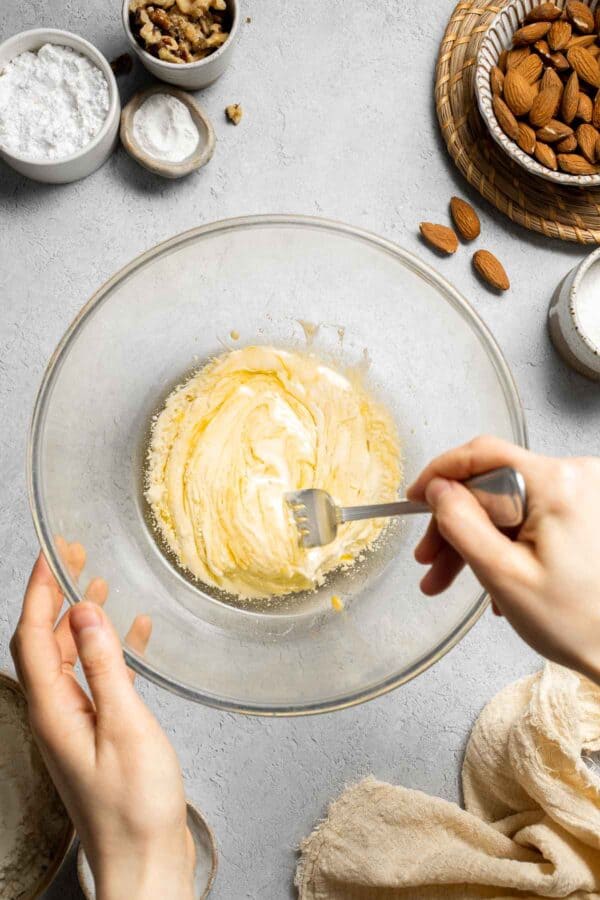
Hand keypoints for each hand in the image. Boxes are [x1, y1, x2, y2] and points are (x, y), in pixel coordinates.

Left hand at [10, 540, 194, 899]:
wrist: (145, 861)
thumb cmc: (135, 806)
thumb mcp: (125, 727)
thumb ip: (103, 667)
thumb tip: (86, 611)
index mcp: (53, 711)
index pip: (33, 637)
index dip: (39, 591)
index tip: (53, 553)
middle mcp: (56, 714)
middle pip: (45, 642)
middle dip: (56, 595)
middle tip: (77, 556)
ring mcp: (76, 725)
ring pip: (71, 658)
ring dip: (83, 619)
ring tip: (103, 582)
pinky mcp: (99, 734)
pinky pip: (97, 679)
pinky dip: (111, 650)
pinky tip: (135, 634)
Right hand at [408, 436, 599, 683]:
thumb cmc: (579, 623)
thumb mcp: (502, 575)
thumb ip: (461, 524)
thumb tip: (437, 489)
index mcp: (558, 483)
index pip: (483, 455)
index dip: (440, 474)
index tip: (416, 497)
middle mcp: (576, 477)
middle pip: (493, 484)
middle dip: (456, 524)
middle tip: (429, 560)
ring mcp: (583, 494)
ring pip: (507, 504)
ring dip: (476, 540)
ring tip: (449, 580)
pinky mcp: (585, 511)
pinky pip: (529, 516)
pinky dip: (505, 543)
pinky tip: (493, 579)